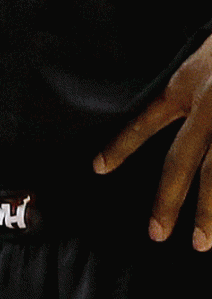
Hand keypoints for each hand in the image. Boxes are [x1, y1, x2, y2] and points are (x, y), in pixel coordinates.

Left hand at [96, 34, 211, 248]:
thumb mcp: (205, 56)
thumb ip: (192, 89)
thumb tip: (180, 116)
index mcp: (189, 85)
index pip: (146, 120)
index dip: (122, 145)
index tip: (97, 168)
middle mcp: (210, 106)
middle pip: (183, 160)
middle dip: (167, 199)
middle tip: (155, 234)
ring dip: (211, 212)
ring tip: (204, 243)